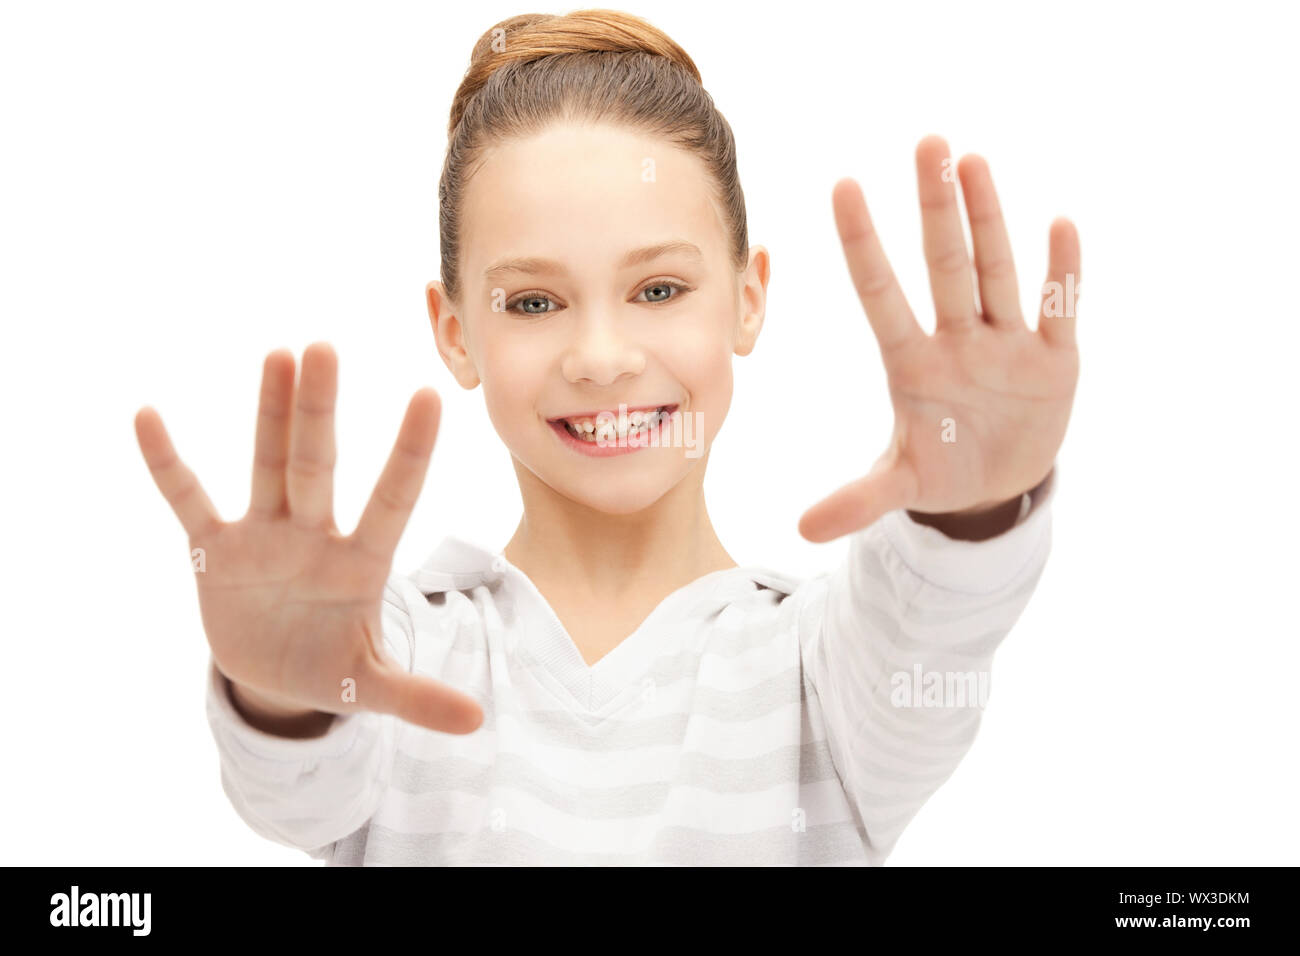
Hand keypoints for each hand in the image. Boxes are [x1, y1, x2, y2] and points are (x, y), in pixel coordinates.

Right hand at [134, 343, 483, 733]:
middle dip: (318, 412)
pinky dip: (169, 466)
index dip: (408, 453)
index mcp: (360, 564)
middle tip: (322, 347)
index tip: (429, 395)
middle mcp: (314, 537)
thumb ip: (416, 697)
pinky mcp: (216, 552)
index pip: (392, 499)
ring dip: (268, 414)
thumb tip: (475, 722)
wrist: (275, 676)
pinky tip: (149, 418)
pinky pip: (189, 502)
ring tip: (276, 355)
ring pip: (266, 466)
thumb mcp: (369, 686)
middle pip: (318, 465)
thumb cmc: (330, 665)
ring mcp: (265, 537)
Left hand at [798, 135, 1079, 542]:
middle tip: (928, 143)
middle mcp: (957, 341)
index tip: (842, 186)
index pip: (881, 294)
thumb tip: (805, 530)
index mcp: (911, 364)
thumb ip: (858, 500)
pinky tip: (1060, 226)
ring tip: (974, 163)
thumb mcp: (901, 484)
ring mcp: (1005, 345)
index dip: (862, 245)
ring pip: (995, 272)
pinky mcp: (1053, 362)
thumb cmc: (943, 468)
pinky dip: (1061, 274)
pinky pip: (1058, 309)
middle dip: (936, 208)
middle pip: (944, 265)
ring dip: (989, 220)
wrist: (998, 486)